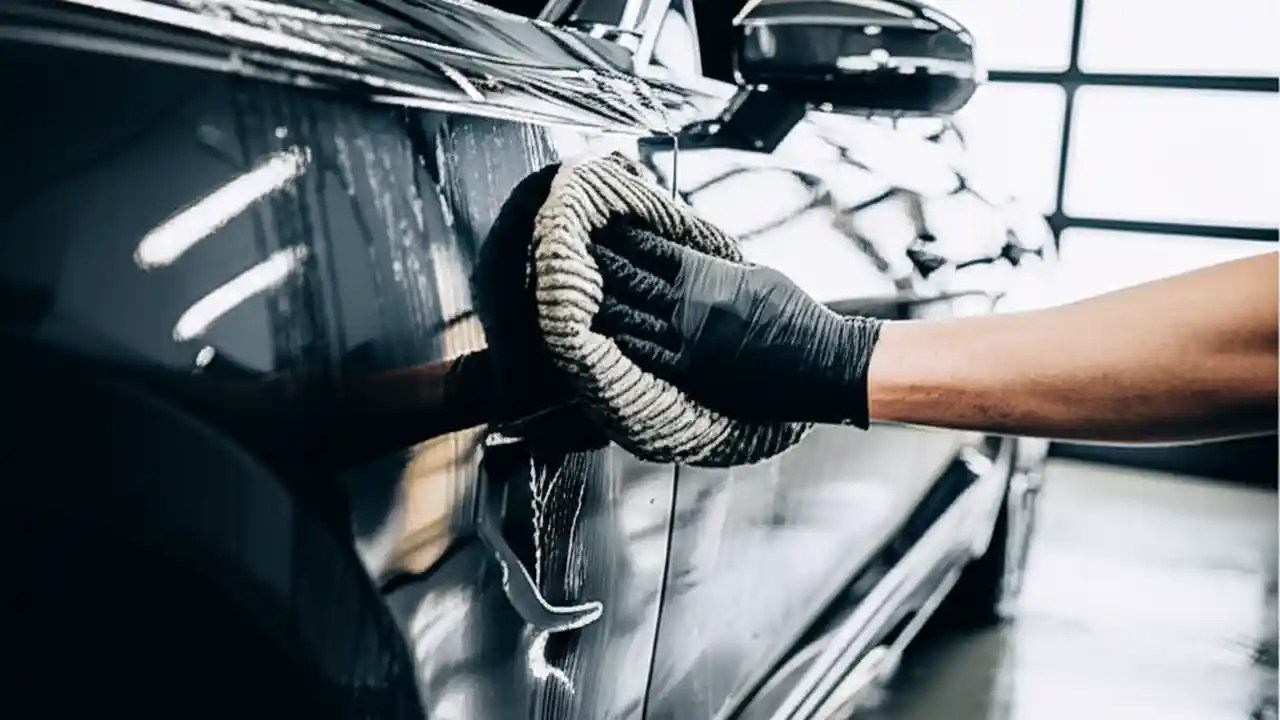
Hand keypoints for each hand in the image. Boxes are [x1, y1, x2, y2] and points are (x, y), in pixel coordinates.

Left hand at [588, 222, 882, 425]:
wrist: (818, 364)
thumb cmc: (794, 315)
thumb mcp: (755, 273)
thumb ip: (715, 266)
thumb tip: (685, 254)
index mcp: (707, 275)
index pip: (650, 249)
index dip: (621, 237)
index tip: (599, 225)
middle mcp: (690, 307)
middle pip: (631, 280)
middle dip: (600, 264)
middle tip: (572, 249)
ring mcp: (687, 343)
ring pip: (629, 318)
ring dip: (600, 302)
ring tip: (573, 290)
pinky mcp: (690, 375)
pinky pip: (643, 357)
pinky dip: (618, 344)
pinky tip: (596, 335)